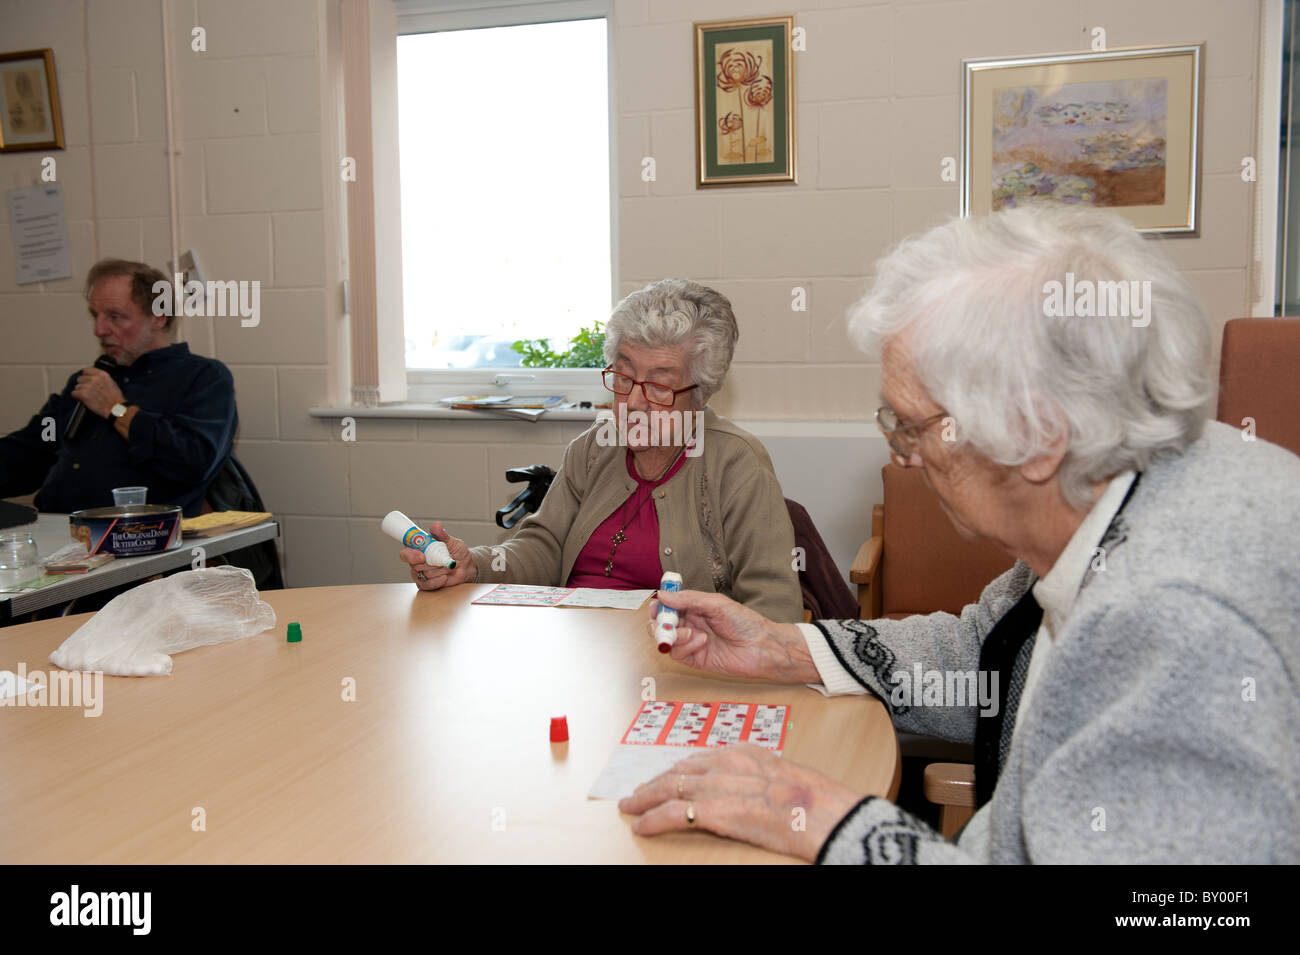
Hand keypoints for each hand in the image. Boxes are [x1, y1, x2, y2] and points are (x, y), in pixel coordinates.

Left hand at [71, 367, 125, 418]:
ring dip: (81, 392)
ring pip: (77, 387)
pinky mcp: (83, 394)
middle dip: (83, 385)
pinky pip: (74, 393)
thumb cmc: (115, 398)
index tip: (87, 381)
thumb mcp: (111, 382)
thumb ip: (100, 378)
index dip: (86, 377)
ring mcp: (88, 386)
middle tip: (89, 392)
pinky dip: (77, 397)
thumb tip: (92, 377)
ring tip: (89, 397)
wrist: (115, 408)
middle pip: (80, 379)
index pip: (86, 370)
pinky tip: (85, 400)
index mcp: (102, 374)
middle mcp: (94, 378)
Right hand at [399, 521, 476, 590]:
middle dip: (433, 563)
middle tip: (445, 559)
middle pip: (416, 566)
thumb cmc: (457, 552)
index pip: (405, 553)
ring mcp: (421, 574)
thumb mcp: (451, 542)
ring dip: (440, 571)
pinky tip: (445, 577)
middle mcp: (417, 562)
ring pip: (424, 575)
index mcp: (419, 549)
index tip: (422, 556)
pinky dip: (437, 581)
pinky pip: (427, 585)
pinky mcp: (426, 584)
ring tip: (450, 566)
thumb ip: (442, 535)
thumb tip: (436, 525)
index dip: (411, 556)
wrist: (467, 566)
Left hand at [618, 743, 864, 861]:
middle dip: (655, 781)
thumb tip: (752, 793)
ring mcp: (718, 786)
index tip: (669, 775)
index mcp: (746, 753)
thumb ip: (762, 779)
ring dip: (645, 797)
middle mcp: (727, 764)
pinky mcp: (713, 812)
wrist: (826, 814)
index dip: (680, 769)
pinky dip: (651, 819)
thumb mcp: (787, 777)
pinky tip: (641, 825)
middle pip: (679, 770)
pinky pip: (671, 814)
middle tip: (639, 789)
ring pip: (668, 788)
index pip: (701, 758)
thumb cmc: (818, 801)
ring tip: (631, 805)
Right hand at [649, 589, 818, 683]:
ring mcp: (691, 642)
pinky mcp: (695, 659)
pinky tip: (701, 642)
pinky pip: (678, 654)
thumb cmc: (745, 622)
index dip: (659, 606)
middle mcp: (691, 624)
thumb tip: (663, 594)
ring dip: (673, 636)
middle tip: (662, 624)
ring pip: (666, 640)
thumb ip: (688, 599)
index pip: (668, 606)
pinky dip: (685, 647)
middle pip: (661, 624)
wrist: (762, 647)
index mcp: (695, 608)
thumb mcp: (716, 603)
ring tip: (690, 633)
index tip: (656, 607)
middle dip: (657, 624)